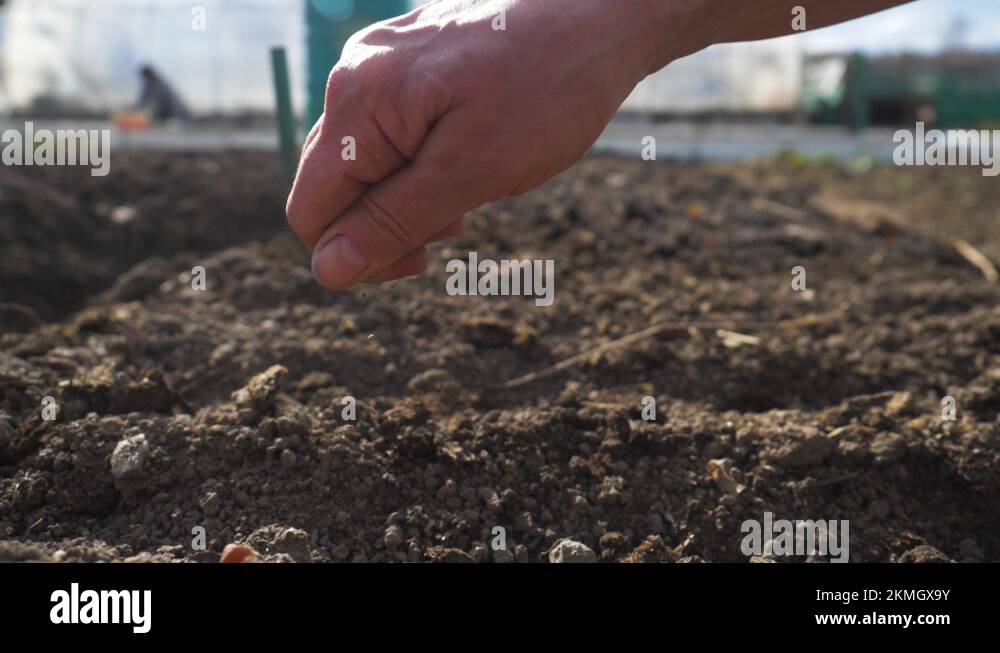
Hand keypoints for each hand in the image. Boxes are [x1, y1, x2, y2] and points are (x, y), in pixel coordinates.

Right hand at [285, 0, 688, 288]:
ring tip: (466, 199)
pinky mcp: (414, 60)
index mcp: (359, 102)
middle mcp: (357, 74)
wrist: (603, 16)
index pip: (310, 208)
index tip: (417, 262)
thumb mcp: (469, 173)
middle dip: (381, 225)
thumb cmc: (546, 91)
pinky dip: (420, 163)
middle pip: (332, 184)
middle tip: (450, 231)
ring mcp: (385, 62)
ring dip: (404, 198)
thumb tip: (326, 271)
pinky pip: (393, 128)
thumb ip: (392, 223)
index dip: (351, 253)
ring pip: (366, 159)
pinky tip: (465, 165)